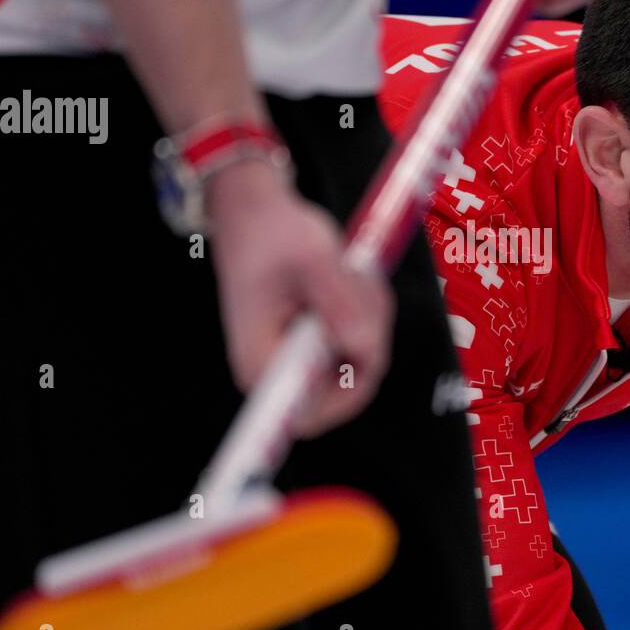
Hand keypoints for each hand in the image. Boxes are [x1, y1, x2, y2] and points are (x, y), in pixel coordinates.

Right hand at [206, 160, 392, 438]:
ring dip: (370, 315)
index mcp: (262, 363)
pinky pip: (361, 342)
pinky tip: (351, 278)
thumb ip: (340, 305)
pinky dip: (368, 311)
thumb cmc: (273, 233)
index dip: (349, 391)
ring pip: (363, 360)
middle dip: (370, 335)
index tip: (366, 340)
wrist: (258, 213)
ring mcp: (300, 361)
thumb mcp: (313, 259)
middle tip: (359, 282)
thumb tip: (366, 349)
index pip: (311, 415)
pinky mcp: (317, 346)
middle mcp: (279, 373)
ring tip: (349, 270)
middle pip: (351, 386)